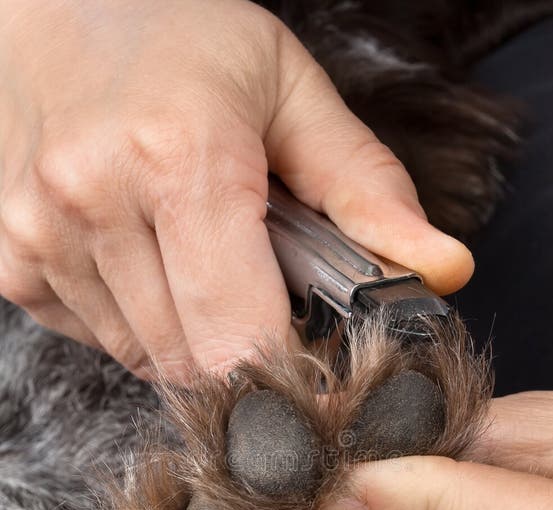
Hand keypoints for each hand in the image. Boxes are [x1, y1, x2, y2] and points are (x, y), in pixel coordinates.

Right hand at [0, 0, 471, 377]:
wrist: (51, 11)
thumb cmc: (176, 41)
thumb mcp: (287, 90)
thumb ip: (367, 189)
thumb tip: (444, 270)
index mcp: (180, 156)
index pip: (241, 334)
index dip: (286, 366)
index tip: (310, 357)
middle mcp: (94, 201)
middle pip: (195, 363)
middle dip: (240, 346)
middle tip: (252, 280)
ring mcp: (41, 238)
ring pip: (147, 361)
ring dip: (188, 332)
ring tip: (192, 253)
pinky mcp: (13, 264)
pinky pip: (101, 341)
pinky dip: (136, 320)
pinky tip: (142, 257)